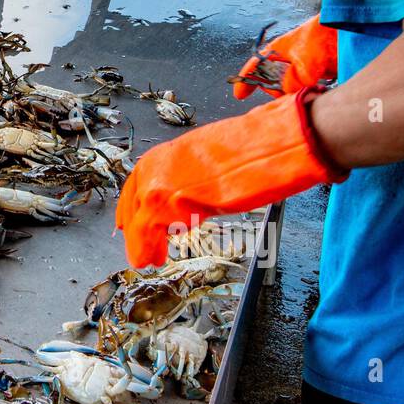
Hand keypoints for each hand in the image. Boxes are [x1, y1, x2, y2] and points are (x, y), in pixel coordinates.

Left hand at [115, 88, 345, 266]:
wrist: (270, 144)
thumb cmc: (256, 148)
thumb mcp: (217, 159)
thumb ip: (200, 175)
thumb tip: (198, 194)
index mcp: (172, 150)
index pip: (141, 178)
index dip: (135, 201)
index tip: (132, 215)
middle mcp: (160, 163)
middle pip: (135, 198)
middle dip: (134, 222)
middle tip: (135, 243)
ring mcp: (162, 181)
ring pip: (138, 216)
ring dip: (140, 240)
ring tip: (146, 259)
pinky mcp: (169, 201)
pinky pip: (148, 228)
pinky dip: (146, 246)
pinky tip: (152, 258)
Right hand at [230, 14, 336, 100]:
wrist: (348, 32)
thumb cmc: (322, 36)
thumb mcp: (304, 59)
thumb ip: (294, 79)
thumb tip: (289, 93)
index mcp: (277, 51)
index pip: (255, 66)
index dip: (245, 80)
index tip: (239, 95)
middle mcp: (286, 61)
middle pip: (271, 82)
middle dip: (274, 90)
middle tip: (284, 94)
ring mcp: (301, 69)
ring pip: (288, 89)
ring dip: (291, 95)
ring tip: (302, 92)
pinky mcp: (316, 77)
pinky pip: (304, 91)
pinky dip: (305, 95)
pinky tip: (312, 95)